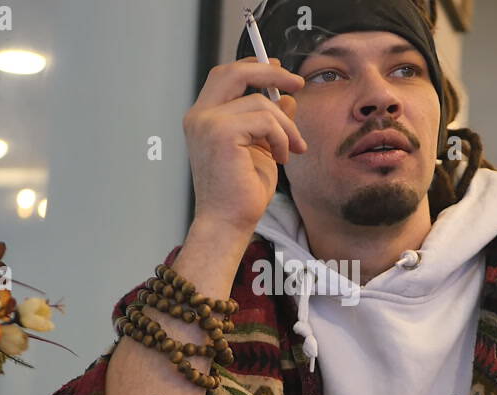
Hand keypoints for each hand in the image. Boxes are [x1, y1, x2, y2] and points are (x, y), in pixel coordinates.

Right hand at [183, 56, 307, 233]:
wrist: (228, 224)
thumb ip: (270, 121)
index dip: (253, 68)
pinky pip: (265, 120)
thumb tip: (287, 97)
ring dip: (285, 126)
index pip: (225, 77)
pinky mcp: (220, 133)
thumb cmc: (241, 194)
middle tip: (298, 83)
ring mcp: (206, 123)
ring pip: (260, 102)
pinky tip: (281, 157)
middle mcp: (199, 117)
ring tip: (291, 150)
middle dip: (270, 73)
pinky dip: (281, 137)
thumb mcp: (262, 149)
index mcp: (203, 119)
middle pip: (235, 73)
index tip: (280, 71)